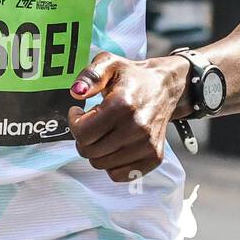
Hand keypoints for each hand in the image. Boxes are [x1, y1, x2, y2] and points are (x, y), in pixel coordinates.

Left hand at [67, 50, 187, 181]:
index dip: (74, 123)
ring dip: (96, 150)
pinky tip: (114, 146)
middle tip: (92, 123)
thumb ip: (90, 75)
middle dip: (83, 137)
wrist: (165, 87)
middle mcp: (137, 127)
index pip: (82, 133)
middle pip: (89, 151)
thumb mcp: (109, 64)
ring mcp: (147, 145)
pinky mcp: (154, 157)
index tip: (79, 113)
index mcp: (123, 104)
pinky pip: (119, 175)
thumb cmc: (132, 76)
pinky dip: (111, 164)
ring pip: (100, 164)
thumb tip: (77, 93)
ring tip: (105, 132)